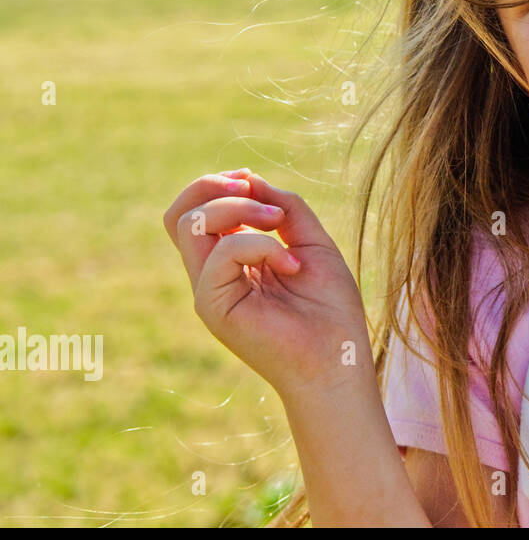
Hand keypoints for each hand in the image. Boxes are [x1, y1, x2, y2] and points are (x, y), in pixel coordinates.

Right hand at [162, 168, 371, 396]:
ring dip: (237, 209)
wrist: (339, 360)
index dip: (218, 185)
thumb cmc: (330, 309)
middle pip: (179, 215)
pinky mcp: (213, 307)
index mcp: (232, 262)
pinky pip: (221, 254)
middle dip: (213, 186)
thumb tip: (251, 179)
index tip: (254, 182)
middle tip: (254, 191)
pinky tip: (290, 265)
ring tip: (278, 223)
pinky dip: (259, 244)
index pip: (197, 213)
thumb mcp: (312, 243)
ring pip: (190, 225)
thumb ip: (284, 209)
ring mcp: (209, 291)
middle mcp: (214, 276)